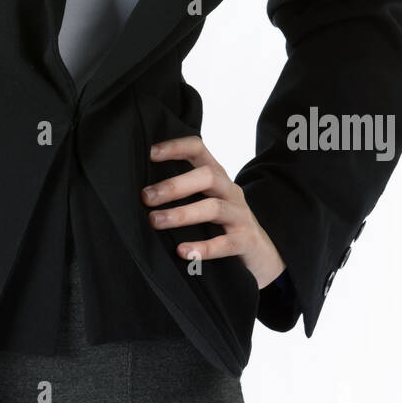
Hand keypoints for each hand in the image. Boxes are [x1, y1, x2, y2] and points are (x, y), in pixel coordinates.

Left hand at [141, 134, 286, 289]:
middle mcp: (230, 191)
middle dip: (174, 185)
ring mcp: (240, 215)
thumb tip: (139, 192)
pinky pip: (225, 243)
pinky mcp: (245, 241)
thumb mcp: (207, 201)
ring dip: (181, 214)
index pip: (198, 149)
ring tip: (155, 222)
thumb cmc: (222, 225)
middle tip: (146, 197)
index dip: (175, 147)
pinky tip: (182, 252)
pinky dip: (202, 248)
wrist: (263, 255)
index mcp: (217, 177)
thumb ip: (183, 193)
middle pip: (207, 176)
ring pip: (213, 208)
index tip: (149, 153)